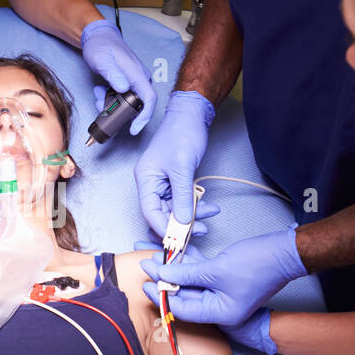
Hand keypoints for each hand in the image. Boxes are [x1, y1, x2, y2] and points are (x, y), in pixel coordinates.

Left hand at [80, 19, 155, 134]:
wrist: (97, 36)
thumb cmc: (101, 45)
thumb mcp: (102, 59)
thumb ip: (112, 74)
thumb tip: (123, 88)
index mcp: (137, 74)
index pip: (149, 99)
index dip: (144, 117)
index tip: (134, 129)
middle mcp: (139, 78)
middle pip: (136, 104)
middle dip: (118, 110)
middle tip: (101, 105)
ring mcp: (134, 80)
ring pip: (126, 102)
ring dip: (110, 103)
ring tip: (98, 93)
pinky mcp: (128, 82)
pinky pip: (122, 96)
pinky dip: (109, 97)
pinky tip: (100, 89)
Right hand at [134, 90, 217, 236]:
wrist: (192, 115)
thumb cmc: (181, 133)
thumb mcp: (182, 168)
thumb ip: (182, 196)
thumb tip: (182, 221)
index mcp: (145, 179)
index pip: (149, 211)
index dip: (162, 227)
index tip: (177, 239)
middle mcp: (152, 183)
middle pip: (162, 213)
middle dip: (180, 224)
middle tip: (199, 231)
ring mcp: (164, 183)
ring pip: (175, 209)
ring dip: (192, 215)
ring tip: (209, 216)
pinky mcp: (176, 182)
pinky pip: (183, 201)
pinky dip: (196, 206)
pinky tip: (209, 207)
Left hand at [154, 226, 304, 328]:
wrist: (285, 252)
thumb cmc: (258, 265)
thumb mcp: (215, 270)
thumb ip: (186, 274)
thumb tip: (161, 275)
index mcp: (220, 313)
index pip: (182, 309)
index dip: (162, 295)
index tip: (145, 281)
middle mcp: (219, 306)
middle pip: (183, 294)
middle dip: (163, 278)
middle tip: (145, 263)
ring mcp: (221, 291)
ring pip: (189, 280)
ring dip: (171, 267)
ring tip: (152, 253)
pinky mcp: (222, 276)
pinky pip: (199, 270)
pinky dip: (186, 261)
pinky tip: (171, 250)